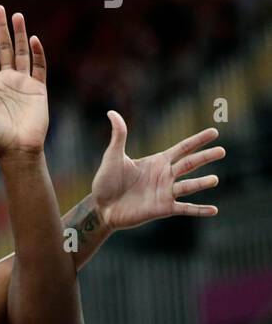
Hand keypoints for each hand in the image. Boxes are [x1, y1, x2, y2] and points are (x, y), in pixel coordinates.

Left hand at [0, 7, 48, 156]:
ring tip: (17, 16)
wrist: (16, 149)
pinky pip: (40, 67)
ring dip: (20, 34)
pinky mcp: (39, 89)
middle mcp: (7, 80)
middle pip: (4, 48)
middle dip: (1, 29)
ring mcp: (24, 83)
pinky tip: (34, 39)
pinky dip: (38, 53)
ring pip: (22, 52)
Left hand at [92, 112, 221, 229]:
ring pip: (188, 186)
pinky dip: (199, 210)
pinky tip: (214, 210)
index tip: (214, 132)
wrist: (101, 207)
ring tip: (215, 179)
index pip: (182, 148)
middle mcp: (165, 176)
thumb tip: (112, 113)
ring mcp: (166, 193)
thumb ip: (119, 135)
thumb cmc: (106, 181)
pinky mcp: (163, 209)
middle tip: (222, 151)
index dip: (198, 140)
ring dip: (201, 183)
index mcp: (157, 162)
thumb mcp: (113, 156)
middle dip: (205, 157)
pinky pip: (185, 209)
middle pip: (190, 164)